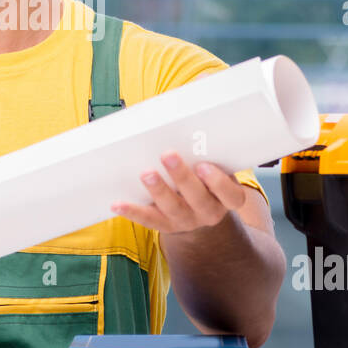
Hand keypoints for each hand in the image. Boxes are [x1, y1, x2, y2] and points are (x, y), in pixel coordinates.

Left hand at [110, 149, 247, 234]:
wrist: (200, 209)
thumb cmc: (208, 178)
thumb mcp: (219, 167)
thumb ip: (209, 153)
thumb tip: (186, 122)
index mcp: (226, 198)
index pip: (230, 195)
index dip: (218, 183)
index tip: (204, 165)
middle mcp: (209, 212)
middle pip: (198, 199)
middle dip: (182, 177)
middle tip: (168, 155)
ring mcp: (187, 221)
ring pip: (173, 209)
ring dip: (158, 190)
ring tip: (146, 173)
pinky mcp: (166, 225)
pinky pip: (149, 220)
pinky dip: (132, 211)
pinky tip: (117, 203)